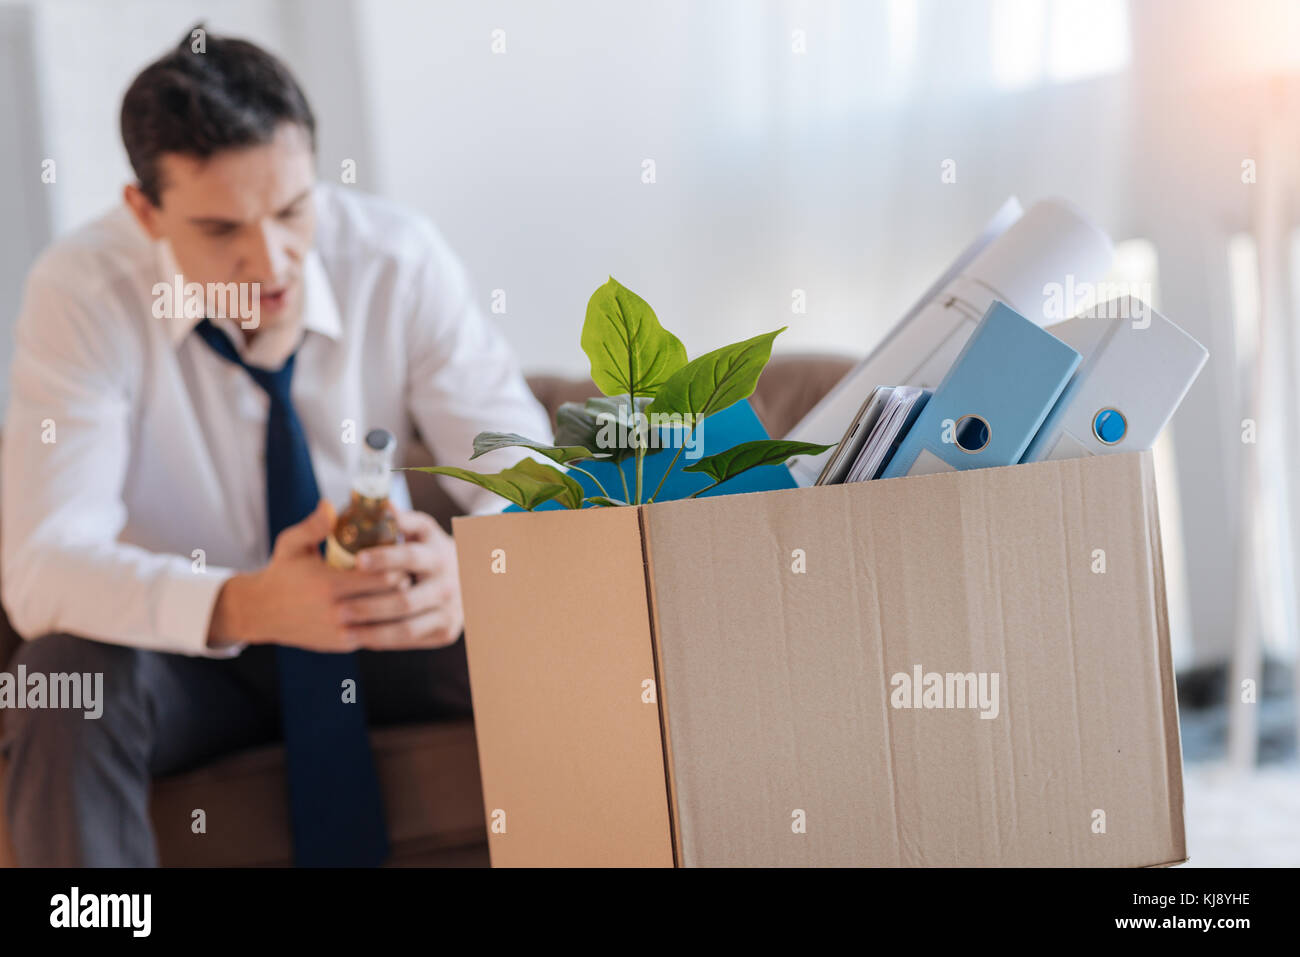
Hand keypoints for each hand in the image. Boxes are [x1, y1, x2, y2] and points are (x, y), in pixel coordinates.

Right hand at [209, 498, 410, 652]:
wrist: (261, 612)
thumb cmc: (282, 573)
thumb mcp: (292, 545)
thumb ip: (313, 526)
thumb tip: (331, 504)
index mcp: (330, 585)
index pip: (385, 578)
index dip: (400, 565)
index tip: (405, 554)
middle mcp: (338, 612)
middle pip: (392, 600)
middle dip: (406, 584)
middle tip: (412, 570)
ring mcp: (342, 632)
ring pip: (388, 620)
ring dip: (399, 604)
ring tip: (406, 587)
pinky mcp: (344, 644)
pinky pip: (377, 633)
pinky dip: (387, 620)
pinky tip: (392, 606)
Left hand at [335, 508, 463, 649]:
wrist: (472, 576)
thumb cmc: (430, 550)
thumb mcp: (424, 531)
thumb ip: (403, 520)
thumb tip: (383, 506)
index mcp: (439, 554)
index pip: (412, 557)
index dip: (385, 558)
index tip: (357, 560)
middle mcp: (448, 584)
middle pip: (406, 601)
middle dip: (369, 606)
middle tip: (338, 608)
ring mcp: (450, 611)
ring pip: (407, 627)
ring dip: (372, 629)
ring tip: (343, 628)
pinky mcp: (446, 632)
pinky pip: (410, 640)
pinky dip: (383, 640)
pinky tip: (359, 637)